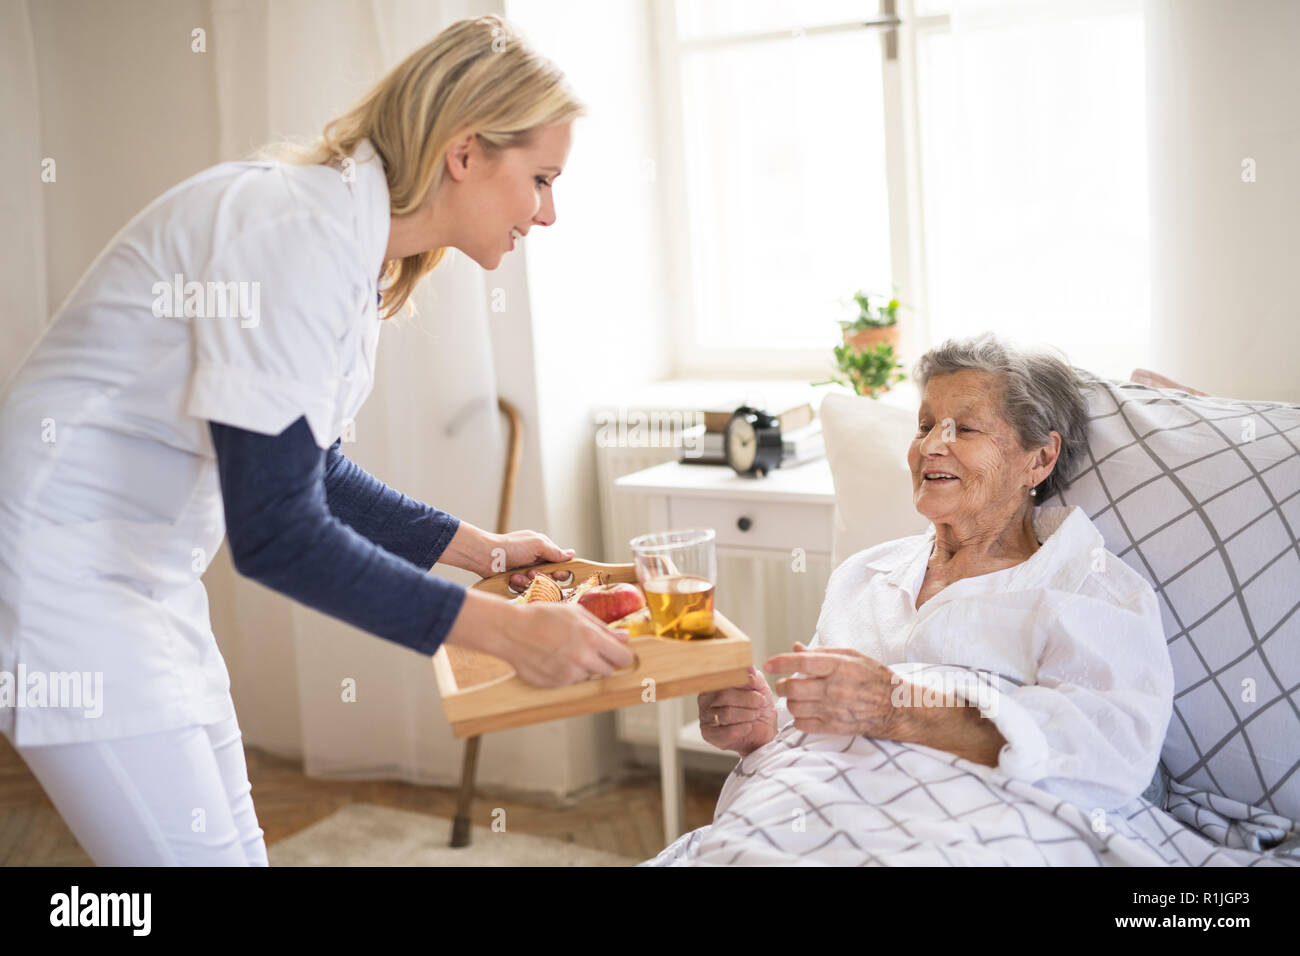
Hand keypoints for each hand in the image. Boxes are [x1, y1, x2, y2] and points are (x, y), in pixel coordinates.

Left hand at [440, 522, 575, 586]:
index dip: (561, 572)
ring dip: (528, 581)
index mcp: (544, 551)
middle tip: (533, 572)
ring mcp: (526, 572)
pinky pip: (525, 590)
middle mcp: (537, 562)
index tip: (556, 573)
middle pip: (551, 578)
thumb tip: (572, 554)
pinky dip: (518, 585)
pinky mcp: (516, 582)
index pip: (562, 565)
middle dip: (543, 577)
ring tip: (517, 574)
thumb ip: (556, 552)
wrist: (487, 556)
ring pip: (537, 586)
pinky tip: (511, 578)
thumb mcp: (538, 544)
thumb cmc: (512, 546)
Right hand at [497, 600, 635, 687]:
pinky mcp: (556, 685)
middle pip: (608, 671)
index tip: (619, 653)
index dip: (623, 655)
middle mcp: (583, 660)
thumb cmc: (542, 617)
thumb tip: (624, 637)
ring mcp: (569, 675)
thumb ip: (603, 628)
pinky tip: (553, 658)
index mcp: (592, 639)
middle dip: (602, 661)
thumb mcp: (576, 614)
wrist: (510, 632)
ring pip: (588, 677)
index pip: (623, 658)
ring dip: (583, 667)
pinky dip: (566, 673)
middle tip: (587, 649)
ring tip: (564, 651)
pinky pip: (571, 682)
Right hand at [698, 665, 776, 755]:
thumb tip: (748, 667)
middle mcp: (705, 698)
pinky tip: (748, 726)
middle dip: (748, 700)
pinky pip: (727, 732)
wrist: (764, 730)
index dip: (742, 682)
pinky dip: (743, 729)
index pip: (723, 678)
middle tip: (760, 703)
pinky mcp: (708, 734)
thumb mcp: (760, 688)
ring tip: (755, 714)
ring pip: (726, 714)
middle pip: (724, 696)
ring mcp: (704, 717)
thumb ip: (753, 677)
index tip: (755, 686)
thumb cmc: (758, 707)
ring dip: (747, 715)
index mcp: (714, 683)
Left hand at [763, 642, 901, 738]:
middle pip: (792, 688)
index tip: (768, 664)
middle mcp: (835, 689)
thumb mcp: (852, 656)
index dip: (781, 662)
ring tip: (798, 697)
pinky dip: (799, 718)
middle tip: (785, 683)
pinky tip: (807, 711)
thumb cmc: (874, 677)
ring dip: (790, 702)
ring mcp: (834, 710)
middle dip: (782, 685)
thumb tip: (795, 648)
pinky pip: (803, 725)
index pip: (802, 663)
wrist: (896, 707)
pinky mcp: (834, 727)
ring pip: (794, 707)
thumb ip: (822, 652)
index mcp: (839, 667)